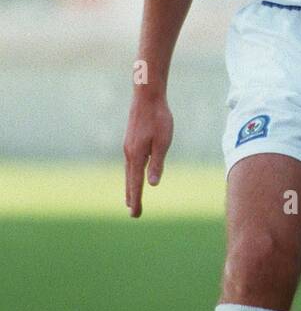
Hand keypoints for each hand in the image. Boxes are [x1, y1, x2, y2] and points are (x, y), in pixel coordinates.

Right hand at [124, 91, 172, 216]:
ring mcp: (128, 147)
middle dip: (132, 197)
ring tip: (130, 199)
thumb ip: (157, 164)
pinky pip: (130, 163)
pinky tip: (133, 175)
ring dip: (130, 187)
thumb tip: (151, 184)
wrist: (147, 96)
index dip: (136, 199)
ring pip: (128, 172)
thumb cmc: (159, 119)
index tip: (135, 214)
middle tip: (133, 213)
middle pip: (130, 180)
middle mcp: (129, 153)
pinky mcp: (130, 140)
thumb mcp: (162, 143)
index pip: (136, 183)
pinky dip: (131, 174)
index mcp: (136, 156)